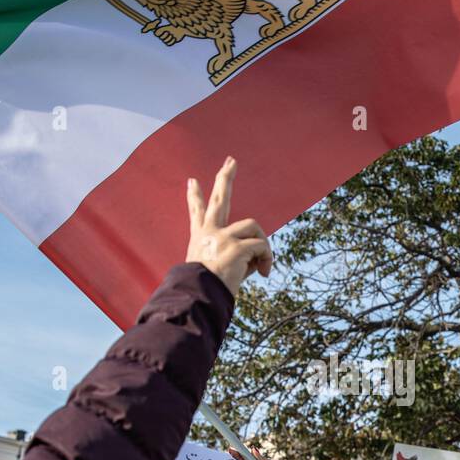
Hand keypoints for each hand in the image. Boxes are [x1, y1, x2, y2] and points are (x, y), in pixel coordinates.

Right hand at [184, 158, 272, 297]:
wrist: (198, 298)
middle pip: (219, 199)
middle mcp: (209, 233)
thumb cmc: (204, 292)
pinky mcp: (236, 246)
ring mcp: (222, 237)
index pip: (196, 213)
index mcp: (200, 239)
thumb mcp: (215, 270)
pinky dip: (266, 258)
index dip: (194, 197)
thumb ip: (234, 258)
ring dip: (262, 245)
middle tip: (231, 161)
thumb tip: (256, 257)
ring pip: (253, 226)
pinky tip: (263, 272)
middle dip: (225, 178)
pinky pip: (261, 246)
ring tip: (261, 265)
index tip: (192, 180)